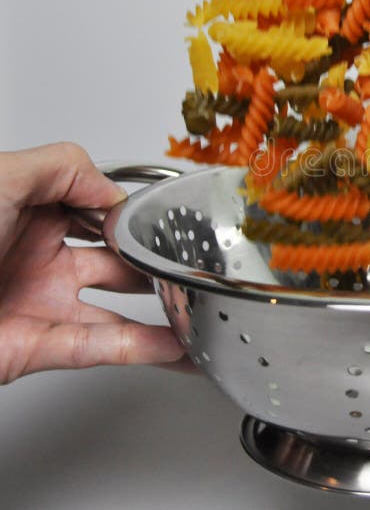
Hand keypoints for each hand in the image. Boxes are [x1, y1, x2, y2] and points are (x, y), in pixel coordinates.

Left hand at [0, 143, 184, 384]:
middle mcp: (35, 254)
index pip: (96, 206)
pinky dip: (142, 347)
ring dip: (159, 309)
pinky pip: (100, 345)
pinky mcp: (35, 346)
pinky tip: (176, 344)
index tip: (163, 218)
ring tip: (198, 305)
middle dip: (154, 256)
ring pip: (115, 305)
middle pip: (113, 255)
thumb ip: (63, 166)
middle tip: (191, 260)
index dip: (132, 211)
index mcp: (26, 210)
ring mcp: (38, 301)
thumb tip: (112, 191)